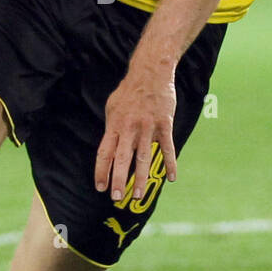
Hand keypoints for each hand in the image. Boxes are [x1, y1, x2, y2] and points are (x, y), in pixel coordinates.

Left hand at [94, 63, 176, 202]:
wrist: (150, 73)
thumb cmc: (129, 91)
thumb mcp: (112, 106)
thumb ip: (111, 127)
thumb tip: (108, 145)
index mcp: (114, 125)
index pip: (104, 153)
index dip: (101, 171)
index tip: (100, 187)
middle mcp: (129, 129)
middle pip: (121, 159)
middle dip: (118, 180)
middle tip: (116, 197)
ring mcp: (147, 127)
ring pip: (143, 158)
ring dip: (140, 178)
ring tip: (138, 195)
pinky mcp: (164, 124)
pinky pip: (167, 148)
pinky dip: (170, 164)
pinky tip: (171, 178)